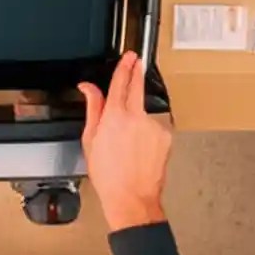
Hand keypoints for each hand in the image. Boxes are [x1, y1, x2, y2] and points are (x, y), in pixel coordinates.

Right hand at [77, 51, 171, 231]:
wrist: (131, 198)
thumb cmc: (108, 174)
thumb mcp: (90, 140)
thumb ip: (93, 108)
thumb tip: (89, 88)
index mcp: (115, 117)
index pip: (120, 83)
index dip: (124, 67)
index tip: (128, 56)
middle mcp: (137, 118)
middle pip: (137, 87)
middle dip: (136, 73)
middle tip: (136, 62)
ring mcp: (153, 127)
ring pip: (144, 112)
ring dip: (138, 118)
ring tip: (129, 142)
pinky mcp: (165, 137)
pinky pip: (154, 128)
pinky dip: (148, 133)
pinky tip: (140, 149)